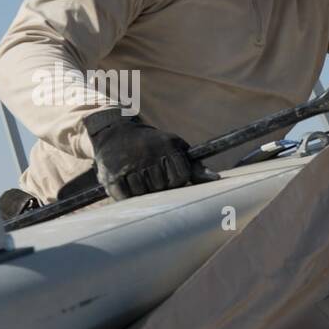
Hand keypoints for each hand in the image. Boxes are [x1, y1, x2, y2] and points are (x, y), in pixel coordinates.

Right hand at [82, 109, 216, 200]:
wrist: (116, 132)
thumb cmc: (153, 145)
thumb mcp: (176, 149)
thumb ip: (195, 167)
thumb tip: (216, 179)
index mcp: (167, 147)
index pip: (181, 177)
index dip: (176, 179)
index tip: (168, 172)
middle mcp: (148, 154)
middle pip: (162, 187)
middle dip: (159, 185)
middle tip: (151, 172)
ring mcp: (129, 164)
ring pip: (144, 193)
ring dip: (143, 190)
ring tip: (139, 176)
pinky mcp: (112, 174)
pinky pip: (125, 196)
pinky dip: (128, 194)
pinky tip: (128, 182)